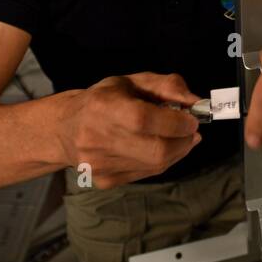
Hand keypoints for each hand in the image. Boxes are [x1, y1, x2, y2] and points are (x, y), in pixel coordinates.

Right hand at [61, 72, 200, 187]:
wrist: (65, 129)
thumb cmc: (103, 100)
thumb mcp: (132, 81)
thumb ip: (167, 86)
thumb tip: (195, 102)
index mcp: (104, 106)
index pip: (144, 120)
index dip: (174, 122)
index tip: (193, 120)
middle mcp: (97, 138)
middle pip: (155, 150)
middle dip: (183, 141)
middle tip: (191, 132)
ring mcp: (100, 164)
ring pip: (155, 165)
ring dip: (177, 152)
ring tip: (179, 139)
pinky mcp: (104, 180)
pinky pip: (146, 174)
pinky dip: (162, 162)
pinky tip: (159, 149)